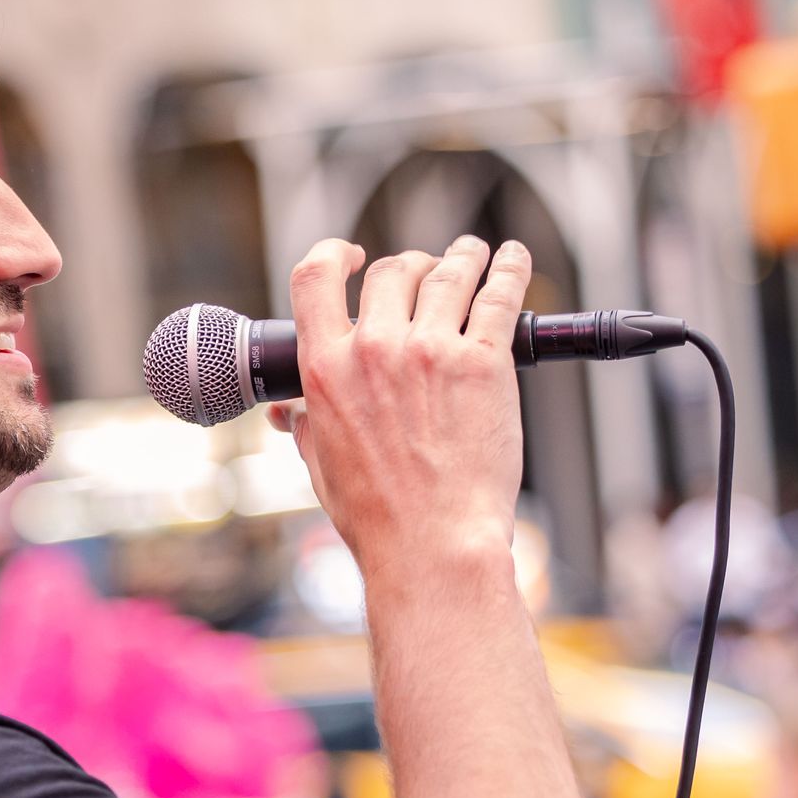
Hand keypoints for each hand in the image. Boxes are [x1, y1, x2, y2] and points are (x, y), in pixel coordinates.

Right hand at [280, 234, 530, 582]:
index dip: (335, 253)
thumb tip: (284, 412)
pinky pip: (500, 295)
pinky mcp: (484, 364)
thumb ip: (303, 425)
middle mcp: (375, 349)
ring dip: (462, 257)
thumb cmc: (375, 515)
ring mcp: (431, 352)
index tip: (355, 256)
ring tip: (473, 255)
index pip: (315, 279)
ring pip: (449, 272)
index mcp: (326, 369)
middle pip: (394, 271)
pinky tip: (513, 258)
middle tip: (429, 276)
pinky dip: (510, 268)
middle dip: (413, 266)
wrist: (431, 543)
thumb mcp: (321, 465)